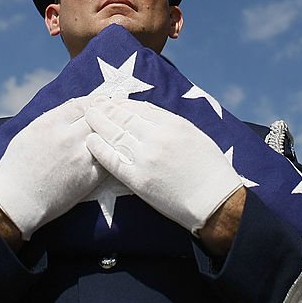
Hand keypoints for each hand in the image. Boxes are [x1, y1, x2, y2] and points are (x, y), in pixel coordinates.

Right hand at [0, 96, 107, 239]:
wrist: (16, 202)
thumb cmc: (16, 169)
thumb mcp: (28, 134)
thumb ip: (50, 121)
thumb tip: (69, 112)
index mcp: (49, 124)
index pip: (81, 104)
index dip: (94, 102)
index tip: (100, 102)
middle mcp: (66, 137)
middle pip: (97, 117)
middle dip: (108, 113)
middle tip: (118, 111)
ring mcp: (80, 157)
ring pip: (106, 137)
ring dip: (114, 133)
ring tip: (122, 130)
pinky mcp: (88, 177)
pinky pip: (109, 159)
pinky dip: (114, 153)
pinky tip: (117, 151)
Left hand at [85, 98, 242, 234]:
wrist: (213, 201)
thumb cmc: (209, 168)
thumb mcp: (194, 134)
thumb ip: (169, 122)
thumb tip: (146, 112)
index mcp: (173, 125)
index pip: (139, 108)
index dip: (122, 104)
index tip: (112, 101)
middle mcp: (157, 138)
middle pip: (124, 118)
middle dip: (105, 109)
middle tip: (92, 103)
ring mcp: (146, 158)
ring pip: (115, 135)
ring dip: (98, 124)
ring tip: (88, 116)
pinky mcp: (138, 179)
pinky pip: (113, 160)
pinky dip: (100, 148)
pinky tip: (90, 141)